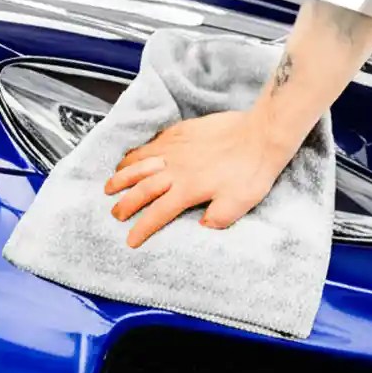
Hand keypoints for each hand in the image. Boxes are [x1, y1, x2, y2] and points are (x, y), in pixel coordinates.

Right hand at [105, 109, 296, 247]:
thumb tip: (200, 225)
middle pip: (141, 188)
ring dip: (123, 175)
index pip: (157, 213)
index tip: (130, 240)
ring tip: (110, 184)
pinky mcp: (182, 132)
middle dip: (125, 203)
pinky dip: (138, 151)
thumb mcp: (240, 204)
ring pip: (140, 162)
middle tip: (114, 213)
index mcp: (187, 190)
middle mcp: (175, 169)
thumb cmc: (252, 171)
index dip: (141, 229)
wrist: (261, 134)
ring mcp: (176, 148)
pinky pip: (153, 142)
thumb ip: (217, 219)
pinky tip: (133, 155)